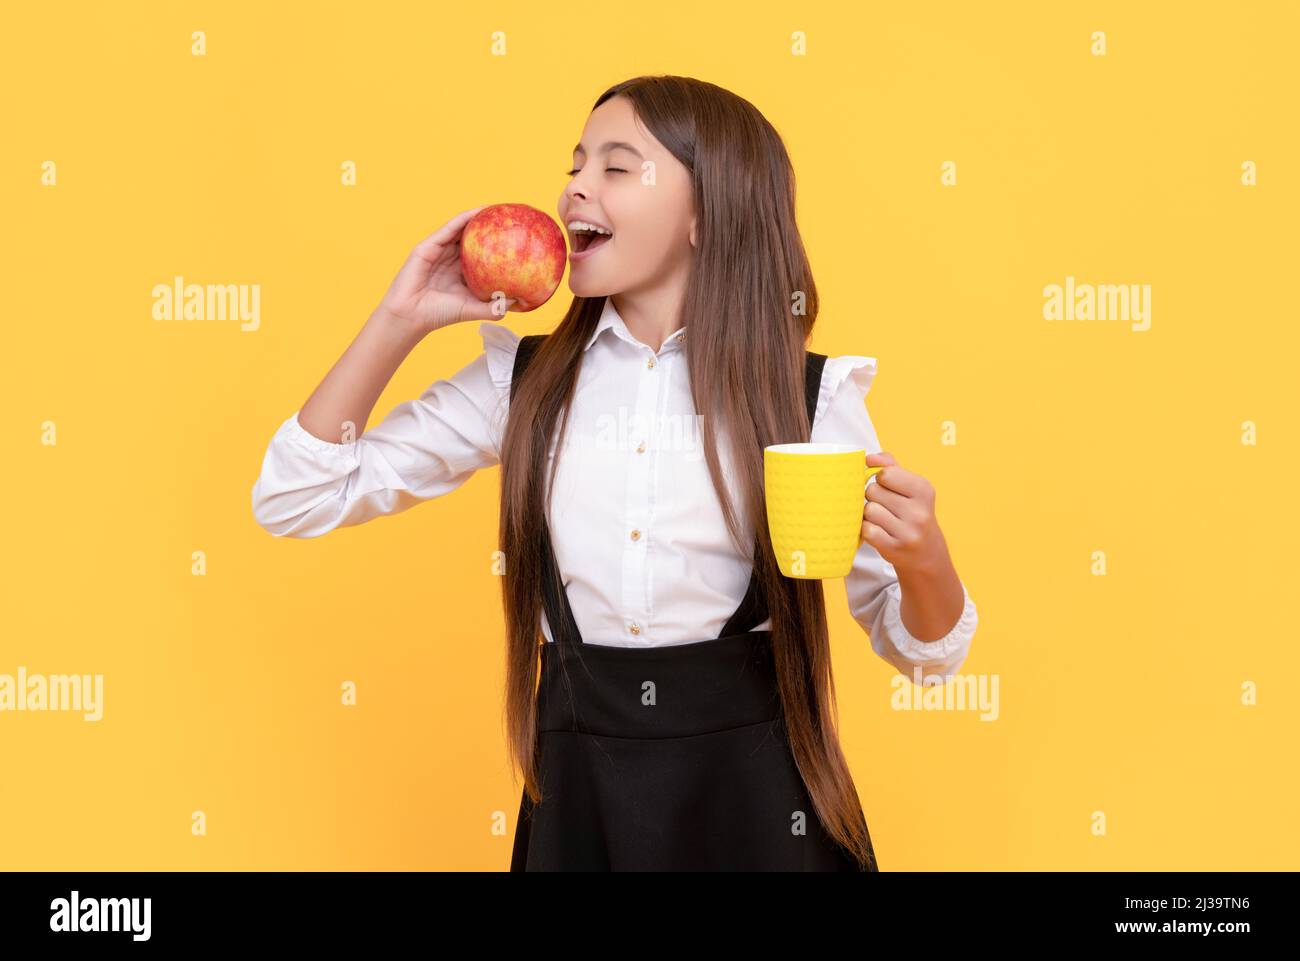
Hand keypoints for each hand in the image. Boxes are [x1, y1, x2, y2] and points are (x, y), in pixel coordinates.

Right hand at [376, 206, 516, 335]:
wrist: (410, 316)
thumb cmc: (439, 315)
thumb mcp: (472, 309)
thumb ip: (494, 307)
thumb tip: (517, 301)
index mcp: (461, 273)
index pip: (481, 254)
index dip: (496, 245)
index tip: (515, 237)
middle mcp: (450, 260)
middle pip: (472, 238)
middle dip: (489, 227)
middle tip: (510, 217)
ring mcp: (439, 252)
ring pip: (461, 229)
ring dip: (477, 217)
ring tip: (497, 209)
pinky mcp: (427, 247)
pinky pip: (448, 229)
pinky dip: (463, 219)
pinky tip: (478, 212)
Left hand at [862, 451, 949, 573]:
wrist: (926, 554)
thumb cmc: (913, 513)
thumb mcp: (910, 486)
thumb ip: (889, 465)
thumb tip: (868, 458)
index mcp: (924, 490)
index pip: (886, 473)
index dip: (881, 480)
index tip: (889, 488)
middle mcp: (919, 511)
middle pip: (873, 491)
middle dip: (874, 497)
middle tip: (886, 507)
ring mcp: (907, 532)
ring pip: (868, 510)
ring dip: (869, 514)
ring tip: (883, 520)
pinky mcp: (894, 548)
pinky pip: (866, 529)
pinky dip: (867, 529)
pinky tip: (879, 532)